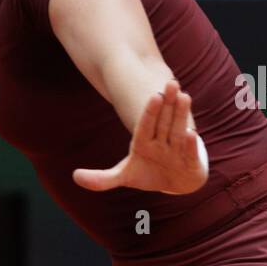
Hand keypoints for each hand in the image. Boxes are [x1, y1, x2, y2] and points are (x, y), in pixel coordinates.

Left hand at [72, 79, 209, 195]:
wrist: (175, 182)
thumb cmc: (149, 174)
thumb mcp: (124, 176)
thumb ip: (102, 178)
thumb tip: (75, 176)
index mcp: (143, 143)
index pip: (145, 125)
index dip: (149, 111)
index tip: (154, 95)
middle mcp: (161, 142)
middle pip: (163, 122)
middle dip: (168, 104)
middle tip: (171, 83)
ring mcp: (176, 151)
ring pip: (178, 131)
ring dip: (181, 115)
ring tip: (184, 96)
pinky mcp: (191, 163)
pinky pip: (190, 153)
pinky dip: (191, 144)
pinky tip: (192, 133)